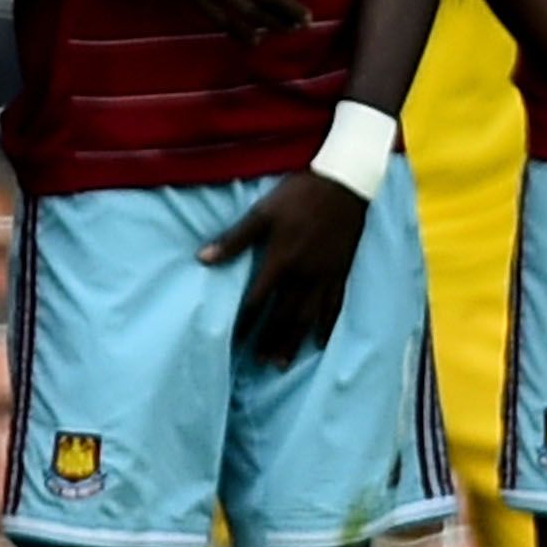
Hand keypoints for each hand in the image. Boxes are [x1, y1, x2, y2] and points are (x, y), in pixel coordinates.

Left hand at [204, 167, 367, 362]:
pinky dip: (325, 327)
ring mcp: (324, 276)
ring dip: (293, 341)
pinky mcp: (341, 272)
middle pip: (283, 316)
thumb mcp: (262, 212)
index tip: (235, 343)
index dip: (246, 323)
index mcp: (281, 261)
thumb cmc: (299, 194)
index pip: (258, 300)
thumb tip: (201, 258)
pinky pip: (333, 306)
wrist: (344, 183)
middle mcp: (303, 275)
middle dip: (269, 340)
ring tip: (282, 363)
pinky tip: (318, 342)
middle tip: (259, 362)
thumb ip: (234, 239)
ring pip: (307, 317)